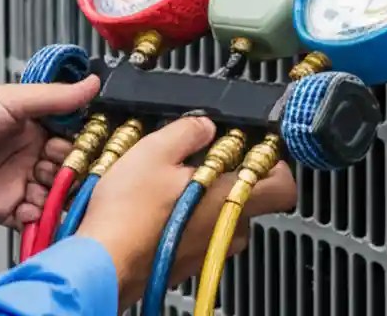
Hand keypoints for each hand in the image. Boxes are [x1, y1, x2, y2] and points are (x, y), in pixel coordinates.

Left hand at [0, 76, 100, 227]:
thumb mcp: (10, 100)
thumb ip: (54, 98)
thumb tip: (93, 84)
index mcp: (33, 126)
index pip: (72, 136)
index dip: (85, 141)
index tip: (99, 144)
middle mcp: (29, 154)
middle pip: (67, 168)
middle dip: (75, 171)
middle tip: (76, 169)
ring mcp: (18, 183)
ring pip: (54, 195)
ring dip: (60, 194)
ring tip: (56, 189)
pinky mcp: (5, 209)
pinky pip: (33, 219)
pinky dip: (42, 218)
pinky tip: (40, 209)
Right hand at [76, 117, 296, 310]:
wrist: (102, 263)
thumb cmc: (129, 216)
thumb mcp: (155, 151)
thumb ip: (189, 131)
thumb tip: (202, 124)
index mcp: (233, 200)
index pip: (284, 185)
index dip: (273, 162)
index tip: (254, 147)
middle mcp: (228, 230)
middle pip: (248, 197)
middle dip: (226, 174)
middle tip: (198, 156)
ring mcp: (208, 250)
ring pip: (219, 215)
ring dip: (200, 195)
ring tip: (168, 180)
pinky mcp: (186, 261)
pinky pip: (197, 231)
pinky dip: (183, 216)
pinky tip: (154, 204)